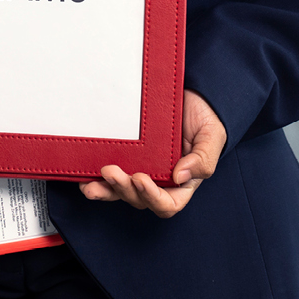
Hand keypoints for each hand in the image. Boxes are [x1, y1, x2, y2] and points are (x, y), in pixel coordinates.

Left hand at [81, 89, 225, 217]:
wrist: (192, 94)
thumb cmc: (204, 118)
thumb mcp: (212, 136)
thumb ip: (203, 159)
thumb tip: (181, 176)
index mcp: (181, 182)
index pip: (167, 203)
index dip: (152, 198)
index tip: (141, 179)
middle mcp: (159, 180)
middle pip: (139, 199)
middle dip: (124, 189)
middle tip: (111, 171)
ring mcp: (141, 169)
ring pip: (121, 191)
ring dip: (107, 191)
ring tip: (92, 184)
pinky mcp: (127, 157)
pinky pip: (111, 175)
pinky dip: (98, 180)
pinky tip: (86, 178)